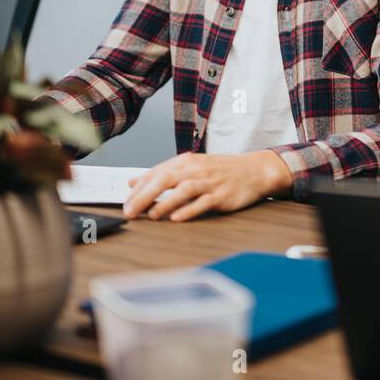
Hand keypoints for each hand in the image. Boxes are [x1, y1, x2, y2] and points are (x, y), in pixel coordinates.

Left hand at [123, 149, 292, 221]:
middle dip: (145, 196)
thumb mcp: (191, 167)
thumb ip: (162, 174)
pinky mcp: (223, 196)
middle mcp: (196, 169)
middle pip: (166, 179)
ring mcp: (210, 182)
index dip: (139, 188)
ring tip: (150, 216)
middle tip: (130, 211)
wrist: (254, 170)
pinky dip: (189, 210)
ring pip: (184, 190)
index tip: (125, 202)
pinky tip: (177, 218)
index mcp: (186, 161)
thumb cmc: (221, 171)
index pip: (157, 173)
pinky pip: (204, 202)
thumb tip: (133, 183)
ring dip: (165, 203)